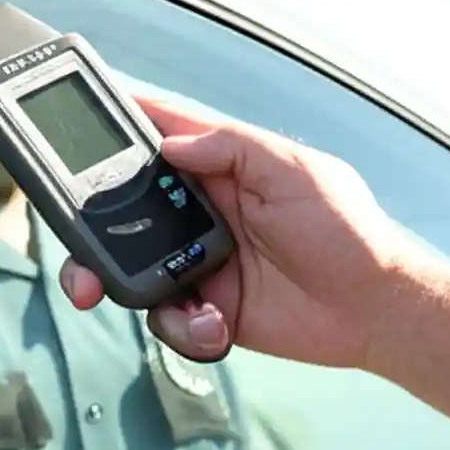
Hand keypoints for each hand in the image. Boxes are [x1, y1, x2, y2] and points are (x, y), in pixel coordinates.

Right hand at [59, 97, 431, 367]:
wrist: (373, 310)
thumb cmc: (346, 230)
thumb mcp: (295, 172)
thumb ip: (233, 148)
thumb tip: (171, 143)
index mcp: (222, 167)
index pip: (160, 136)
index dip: (119, 126)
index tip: (77, 122)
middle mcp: (202, 211)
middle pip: (126, 208)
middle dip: (90, 226)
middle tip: (76, 247)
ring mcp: (199, 260)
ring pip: (131, 266)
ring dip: (118, 282)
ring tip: (114, 295)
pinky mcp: (207, 307)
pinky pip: (166, 317)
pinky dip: (181, 326)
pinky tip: (214, 326)